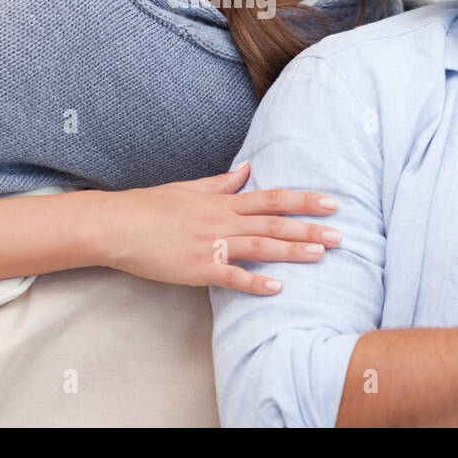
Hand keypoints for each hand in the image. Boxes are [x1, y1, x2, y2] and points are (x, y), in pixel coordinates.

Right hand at [96, 162, 341, 294]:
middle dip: (309, 227)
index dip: (303, 199)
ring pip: (259, 245)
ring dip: (292, 250)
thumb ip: (221, 182)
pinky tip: (277, 288)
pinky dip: (254, 281)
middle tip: (341, 234)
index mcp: (221, 201)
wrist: (115, 225)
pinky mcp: (197, 268)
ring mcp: (210, 244)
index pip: (271, 197)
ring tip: (321, 254)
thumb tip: (248, 169)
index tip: (332, 202)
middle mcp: (221, 220)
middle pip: (273, 221)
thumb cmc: (149, 207)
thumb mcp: (188, 188)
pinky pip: (230, 276)